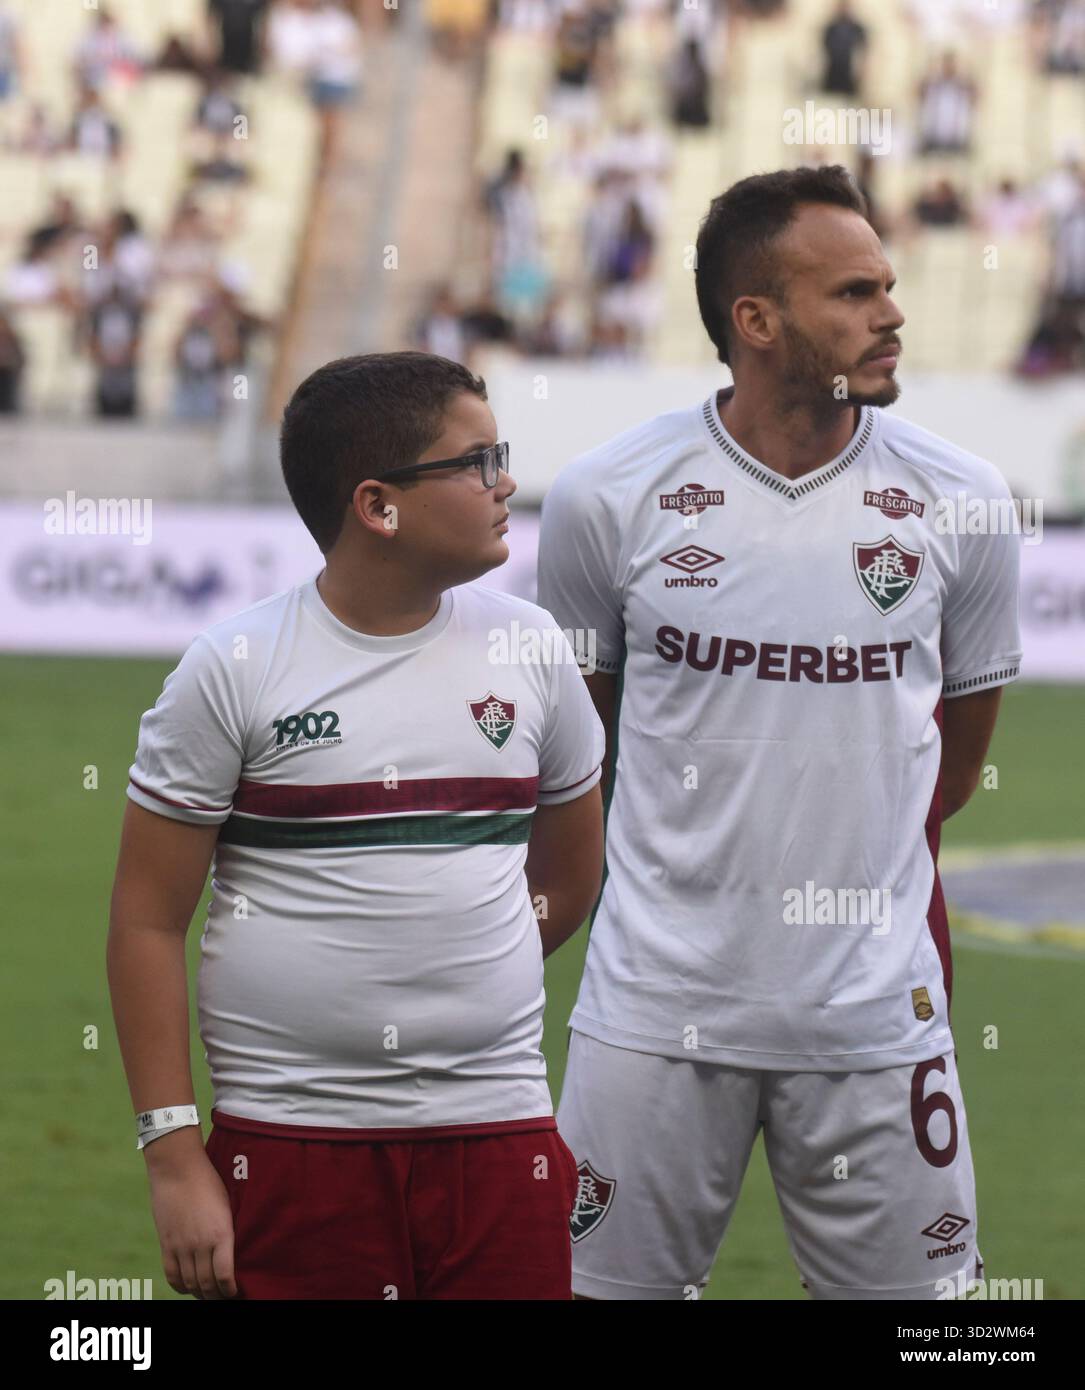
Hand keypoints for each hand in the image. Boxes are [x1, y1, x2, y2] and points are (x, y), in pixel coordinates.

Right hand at [145, 1131, 237, 1298]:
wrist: (178, 1169)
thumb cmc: (209, 1182)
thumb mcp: (227, 1205)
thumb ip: (227, 1231)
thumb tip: (232, 1251)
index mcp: (221, 1234)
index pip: (226, 1276)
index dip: (230, 1290)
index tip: (235, 1292)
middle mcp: (201, 1244)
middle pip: (207, 1284)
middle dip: (216, 1296)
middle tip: (222, 1297)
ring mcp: (181, 1246)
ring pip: (190, 1283)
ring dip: (200, 1293)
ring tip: (207, 1294)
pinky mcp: (166, 1244)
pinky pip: (172, 1275)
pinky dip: (180, 1287)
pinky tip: (187, 1288)